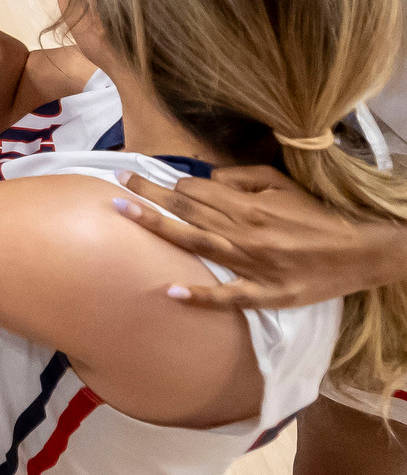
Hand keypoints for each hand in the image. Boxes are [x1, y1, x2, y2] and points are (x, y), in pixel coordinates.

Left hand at [112, 164, 406, 308]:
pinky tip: (171, 292)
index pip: (196, 190)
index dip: (171, 183)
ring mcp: (253, 264)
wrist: (360, 251)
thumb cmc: (316, 214)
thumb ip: (240, 178)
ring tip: (123, 213)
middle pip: (187, 210)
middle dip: (148, 195)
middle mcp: (245, 233)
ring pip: (196, 242)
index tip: (149, 179)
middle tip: (115, 185)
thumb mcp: (281, 183)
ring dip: (158, 227)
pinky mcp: (266, 294)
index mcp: (248, 205)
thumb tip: (203, 179)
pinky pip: (229, 297)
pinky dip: (201, 296)